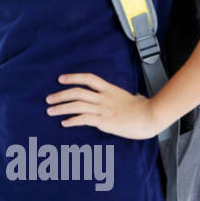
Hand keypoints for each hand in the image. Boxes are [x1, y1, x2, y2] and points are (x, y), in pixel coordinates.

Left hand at [45, 72, 160, 139]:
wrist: (151, 116)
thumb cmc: (147, 109)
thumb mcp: (136, 98)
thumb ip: (132, 97)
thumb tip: (136, 97)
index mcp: (110, 89)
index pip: (88, 78)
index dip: (73, 77)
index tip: (61, 79)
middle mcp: (104, 97)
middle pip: (77, 92)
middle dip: (60, 95)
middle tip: (48, 99)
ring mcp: (103, 109)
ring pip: (76, 104)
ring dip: (61, 107)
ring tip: (50, 111)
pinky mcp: (104, 121)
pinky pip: (83, 118)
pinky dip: (72, 120)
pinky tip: (64, 123)